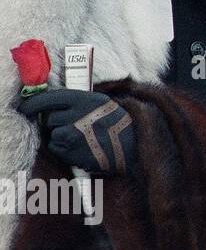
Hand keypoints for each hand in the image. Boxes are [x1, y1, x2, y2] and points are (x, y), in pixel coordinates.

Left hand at [16, 88, 136, 175]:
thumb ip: (80, 101)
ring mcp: (76, 134)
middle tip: (71, 127)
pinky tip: (80, 148)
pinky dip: (64, 150)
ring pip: (52, 134)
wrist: (134, 147)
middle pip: (50, 118)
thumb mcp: (103, 104)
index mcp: (87, 100)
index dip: (34, 103)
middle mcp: (79, 115)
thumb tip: (53, 104)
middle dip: (56, 123)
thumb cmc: (119, 125)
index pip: (52, 98)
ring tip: (80, 139)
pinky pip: (57, 149)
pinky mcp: (74, 151)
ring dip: (61, 138)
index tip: (25, 107)